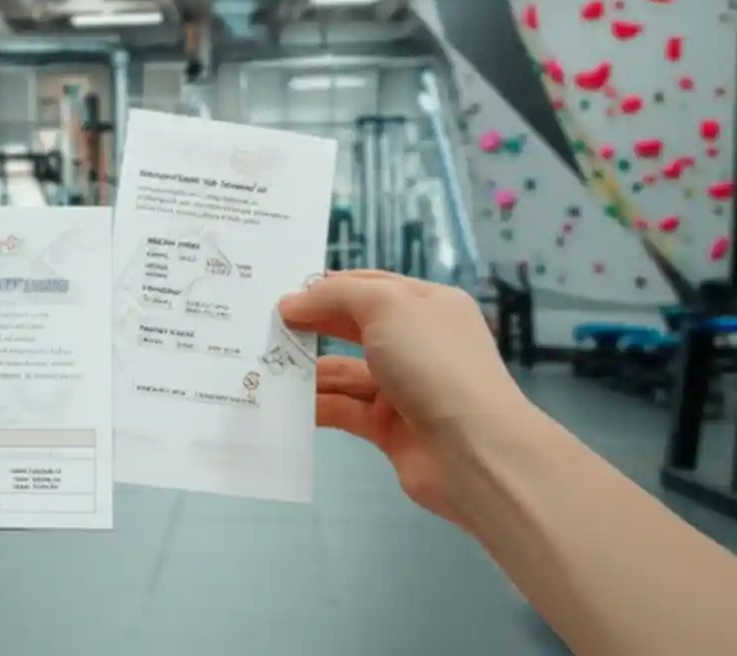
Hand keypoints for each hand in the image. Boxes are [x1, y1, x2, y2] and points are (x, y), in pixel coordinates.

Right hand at [280, 271, 530, 526]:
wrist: (473, 450)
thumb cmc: (433, 364)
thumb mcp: (386, 308)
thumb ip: (336, 297)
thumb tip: (292, 304)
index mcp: (428, 305)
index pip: (370, 286)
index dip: (328, 288)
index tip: (283, 295)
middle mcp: (417, 342)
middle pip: (354, 327)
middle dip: (312, 326)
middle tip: (265, 328)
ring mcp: (403, 386)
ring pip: (345, 371)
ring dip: (307, 369)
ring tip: (263, 366)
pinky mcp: (388, 427)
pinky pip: (343, 410)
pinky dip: (314, 405)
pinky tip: (282, 403)